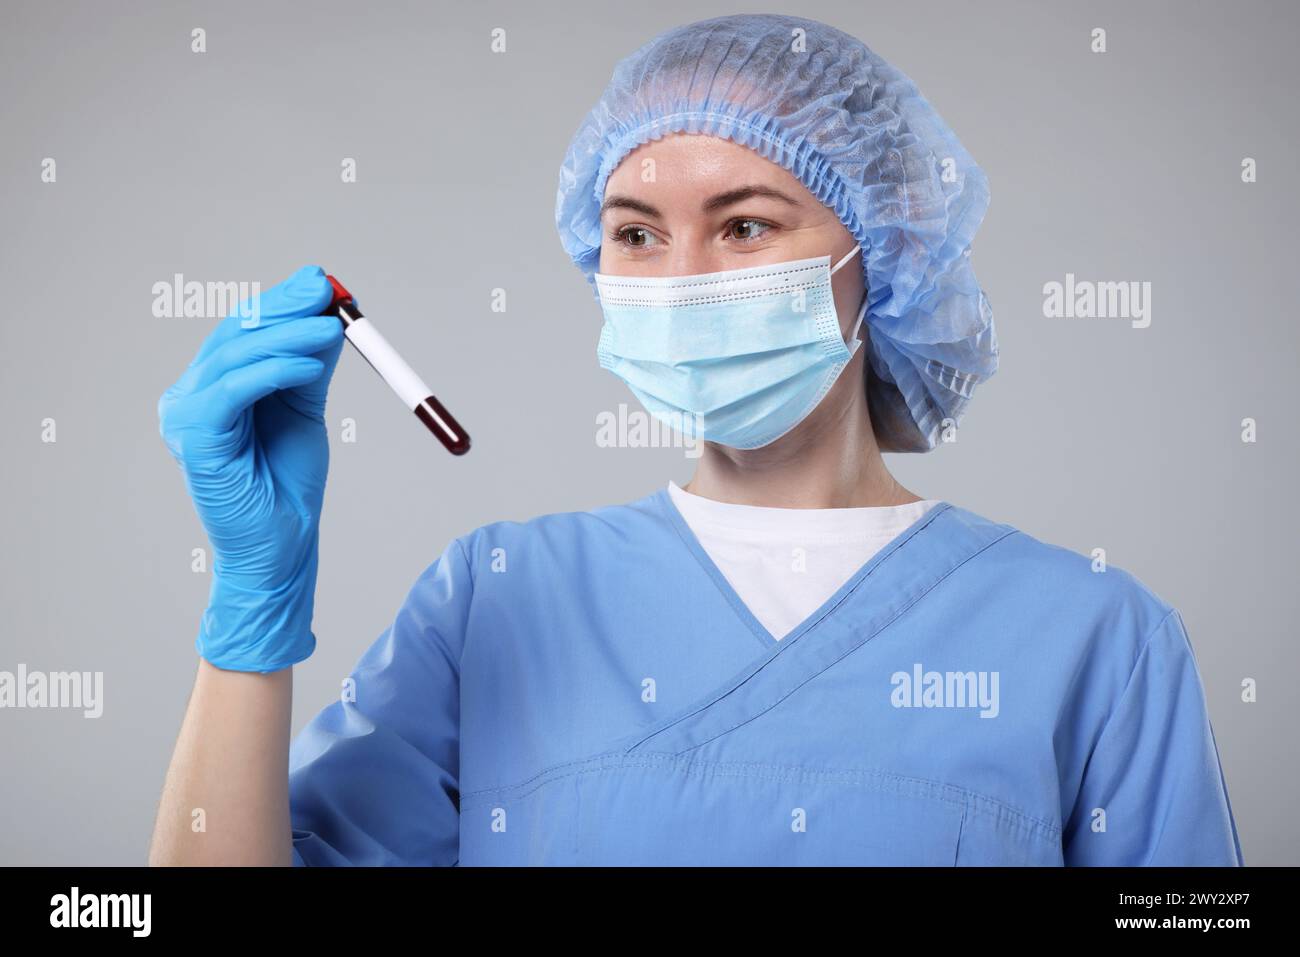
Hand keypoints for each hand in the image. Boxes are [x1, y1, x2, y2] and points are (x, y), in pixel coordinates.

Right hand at [158, 265, 343, 671]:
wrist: (284, 546)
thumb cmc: (289, 485)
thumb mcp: (305, 410)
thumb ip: (309, 366)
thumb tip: (328, 316)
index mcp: (213, 387)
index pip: (243, 331)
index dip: (282, 304)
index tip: (324, 285)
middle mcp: (191, 396)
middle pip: (234, 334)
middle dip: (285, 310)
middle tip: (328, 294)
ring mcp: (185, 417)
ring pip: (235, 357)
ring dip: (289, 337)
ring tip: (334, 329)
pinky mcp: (193, 439)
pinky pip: (233, 391)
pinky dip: (273, 371)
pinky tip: (310, 365)